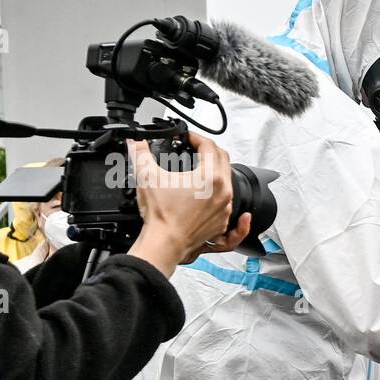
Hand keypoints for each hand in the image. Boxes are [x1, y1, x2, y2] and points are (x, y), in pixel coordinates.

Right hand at [126, 132, 247, 273]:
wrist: (165, 242)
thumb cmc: (161, 215)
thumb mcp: (147, 176)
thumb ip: (141, 153)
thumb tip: (136, 142)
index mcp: (211, 178)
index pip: (209, 147)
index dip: (196, 137)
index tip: (188, 137)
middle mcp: (223, 192)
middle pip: (223, 160)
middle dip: (210, 150)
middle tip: (196, 148)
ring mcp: (225, 208)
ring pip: (228, 182)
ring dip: (218, 172)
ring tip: (203, 169)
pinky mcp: (222, 223)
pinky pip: (233, 212)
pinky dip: (233, 208)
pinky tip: (243, 215)